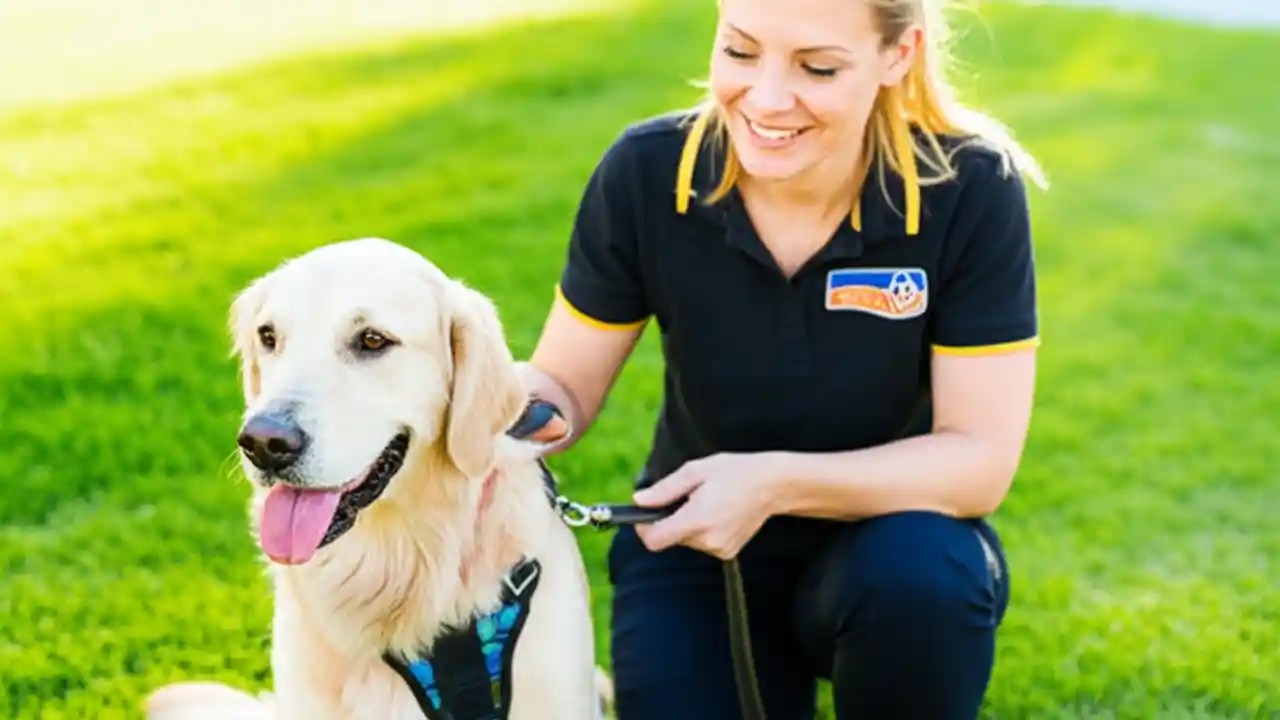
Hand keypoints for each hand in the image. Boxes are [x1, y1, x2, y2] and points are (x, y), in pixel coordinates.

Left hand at [632, 452, 783, 559]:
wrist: (772, 485)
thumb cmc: (734, 472)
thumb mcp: (695, 471)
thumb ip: (664, 490)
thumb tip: (639, 500)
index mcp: (697, 519)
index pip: (655, 540)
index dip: (643, 528)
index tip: (645, 514)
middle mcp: (708, 540)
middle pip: (669, 538)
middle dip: (670, 519)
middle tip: (688, 497)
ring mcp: (719, 549)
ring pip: (686, 540)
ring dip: (687, 523)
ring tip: (708, 502)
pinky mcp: (727, 552)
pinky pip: (701, 543)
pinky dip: (702, 530)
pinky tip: (718, 513)